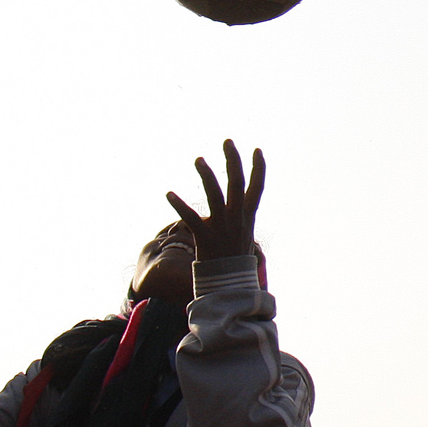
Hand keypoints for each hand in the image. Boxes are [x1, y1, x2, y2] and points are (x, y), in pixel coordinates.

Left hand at [166, 139, 264, 260]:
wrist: (229, 285)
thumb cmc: (235, 262)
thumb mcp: (244, 237)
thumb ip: (240, 220)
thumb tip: (238, 210)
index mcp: (248, 217)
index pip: (258, 187)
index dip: (259, 168)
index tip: (257, 149)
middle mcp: (237, 218)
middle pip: (236, 183)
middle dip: (232, 160)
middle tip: (227, 141)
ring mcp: (221, 226)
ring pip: (214, 194)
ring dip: (206, 175)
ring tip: (198, 159)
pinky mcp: (205, 236)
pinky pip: (190, 217)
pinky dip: (179, 205)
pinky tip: (168, 193)